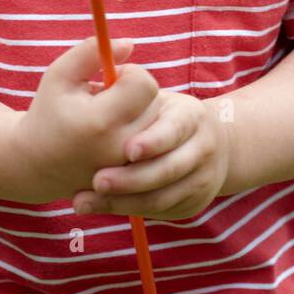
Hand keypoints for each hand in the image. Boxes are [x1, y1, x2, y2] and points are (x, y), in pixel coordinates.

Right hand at [14, 35, 160, 203]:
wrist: (37, 164)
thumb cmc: (50, 111)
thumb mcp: (60, 74)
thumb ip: (90, 51)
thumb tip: (130, 43)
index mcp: (100, 121)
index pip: (144, 84)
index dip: (129, 74)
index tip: (109, 79)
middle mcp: (119, 148)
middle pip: (155, 102)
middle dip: (136, 93)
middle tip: (108, 97)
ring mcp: (128, 167)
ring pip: (158, 124)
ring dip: (140, 113)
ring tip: (111, 117)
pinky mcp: (133, 178)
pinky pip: (155, 145)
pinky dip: (142, 133)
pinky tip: (116, 134)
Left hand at [71, 88, 232, 220]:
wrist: (208, 144)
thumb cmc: (163, 117)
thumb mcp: (155, 100)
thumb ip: (130, 95)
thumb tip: (99, 82)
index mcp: (191, 115)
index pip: (175, 128)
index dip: (153, 141)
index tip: (126, 150)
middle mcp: (202, 148)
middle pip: (168, 169)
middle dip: (130, 179)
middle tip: (97, 181)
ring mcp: (201, 179)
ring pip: (162, 197)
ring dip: (123, 201)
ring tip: (85, 201)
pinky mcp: (193, 204)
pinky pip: (160, 211)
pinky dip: (128, 210)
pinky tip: (100, 206)